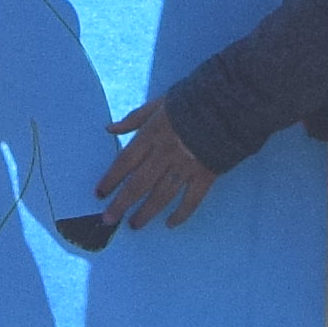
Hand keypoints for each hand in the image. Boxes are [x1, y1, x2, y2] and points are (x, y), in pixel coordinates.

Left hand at [92, 103, 222, 231]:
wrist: (228, 104)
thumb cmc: (190, 101)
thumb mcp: (157, 105)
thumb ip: (133, 119)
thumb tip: (109, 129)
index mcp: (151, 135)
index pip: (125, 161)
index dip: (111, 179)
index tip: (99, 194)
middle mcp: (165, 154)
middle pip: (139, 184)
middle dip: (122, 203)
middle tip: (109, 219)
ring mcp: (186, 166)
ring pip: (162, 195)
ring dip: (146, 212)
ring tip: (134, 225)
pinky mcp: (206, 175)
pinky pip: (192, 199)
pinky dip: (181, 213)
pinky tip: (170, 223)